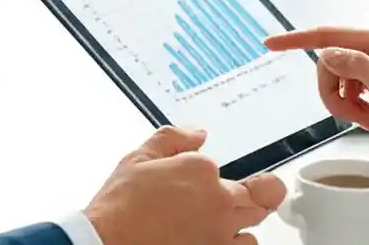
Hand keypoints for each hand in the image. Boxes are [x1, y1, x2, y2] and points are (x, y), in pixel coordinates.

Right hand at [85, 127, 285, 244]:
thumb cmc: (118, 209)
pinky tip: (215, 240)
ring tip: (218, 225)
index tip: (197, 182)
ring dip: (242, 223)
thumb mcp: (138, 158)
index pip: (223, 168)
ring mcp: (220, 234)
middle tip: (245, 198)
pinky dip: (233, 244)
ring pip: (254, 226)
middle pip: (262, 194)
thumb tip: (198, 134)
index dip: (211, 174)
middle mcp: (219, 202)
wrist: (105, 243)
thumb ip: (173, 138)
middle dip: (255, 193)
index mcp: (202, 170)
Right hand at [264, 28, 368, 157]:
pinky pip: (345, 92)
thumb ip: (356, 66)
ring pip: (334, 81)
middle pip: (327, 66)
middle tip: (349, 114)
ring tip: (364, 118)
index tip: (270, 43)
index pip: (325, 36)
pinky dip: (351, 108)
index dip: (295, 40)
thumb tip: (327, 54)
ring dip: (342, 104)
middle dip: (331, 94)